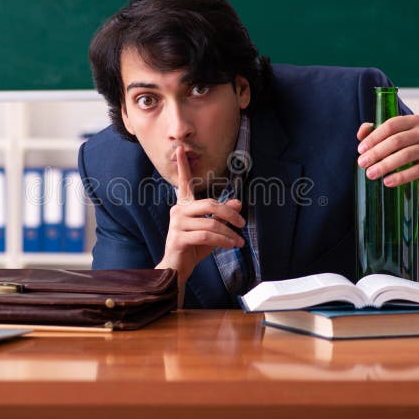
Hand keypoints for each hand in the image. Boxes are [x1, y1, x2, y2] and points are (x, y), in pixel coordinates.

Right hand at [156, 146, 245, 305]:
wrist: (177, 270)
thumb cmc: (193, 248)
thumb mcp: (212, 230)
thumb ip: (222, 215)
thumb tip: (237, 202)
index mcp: (184, 206)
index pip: (184, 183)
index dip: (182, 166)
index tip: (180, 149)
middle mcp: (178, 211)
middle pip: (210, 204)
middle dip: (230, 213)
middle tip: (243, 223)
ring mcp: (176, 224)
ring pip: (210, 222)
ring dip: (229, 233)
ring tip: (239, 241)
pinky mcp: (178, 238)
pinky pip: (206, 235)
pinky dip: (222, 240)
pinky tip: (230, 245)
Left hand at [356, 115, 418, 219]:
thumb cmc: (403, 149)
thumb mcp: (389, 138)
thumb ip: (374, 132)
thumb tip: (361, 134)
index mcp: (413, 121)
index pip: (391, 125)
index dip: (374, 137)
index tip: (360, 150)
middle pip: (397, 140)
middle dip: (376, 153)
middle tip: (362, 163)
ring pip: (406, 155)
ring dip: (385, 165)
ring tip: (370, 174)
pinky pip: (416, 170)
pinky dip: (400, 177)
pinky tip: (387, 182)